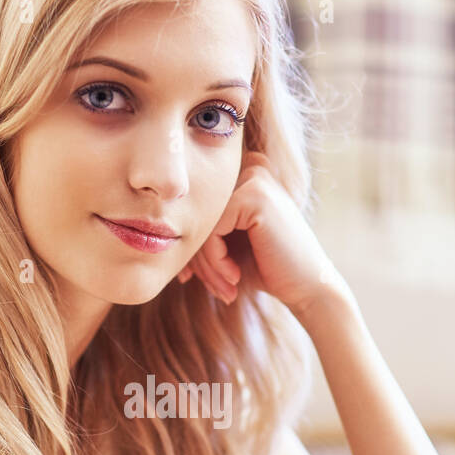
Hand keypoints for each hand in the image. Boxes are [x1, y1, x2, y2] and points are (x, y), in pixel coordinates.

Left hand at [175, 150, 356, 320]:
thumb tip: (147, 228)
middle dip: (197, 258)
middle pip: (194, 211)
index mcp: (241, 173)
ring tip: (223, 287)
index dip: (189, 245)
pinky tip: (233, 275)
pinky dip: (215, 259)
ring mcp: (253, 176)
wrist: (306, 288)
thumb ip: (195, 229)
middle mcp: (247, 166)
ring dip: (205, 264)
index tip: (192, 277)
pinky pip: (211, 229)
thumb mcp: (222, 245)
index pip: (193, 206)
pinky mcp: (254, 194)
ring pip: (199, 222)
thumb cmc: (264, 269)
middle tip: (214, 289)